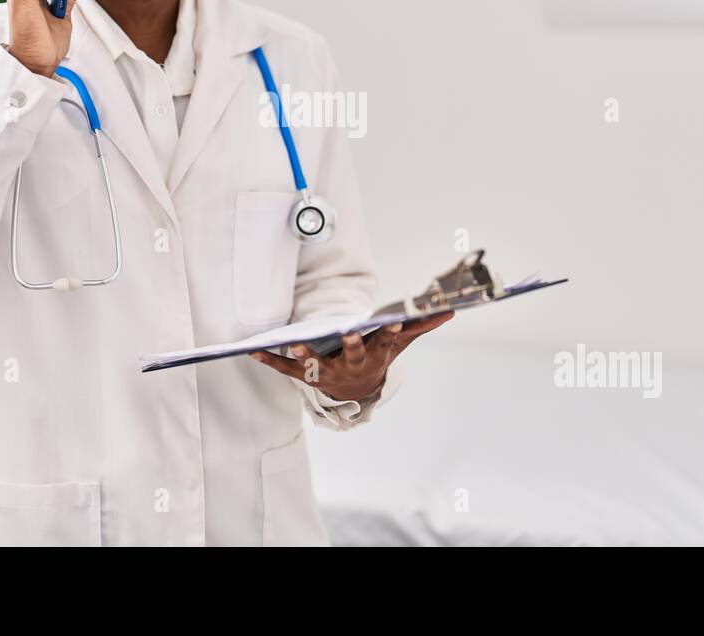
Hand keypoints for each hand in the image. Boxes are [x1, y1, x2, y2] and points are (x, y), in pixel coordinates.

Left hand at [249, 311, 454, 400]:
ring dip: (306, 355)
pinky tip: (253, 350)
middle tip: (349, 331)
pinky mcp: (306, 376)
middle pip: (354, 354)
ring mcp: (328, 372)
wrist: (353, 393)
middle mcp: (353, 366)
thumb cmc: (376, 359)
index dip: (392, 330)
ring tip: (294, 343)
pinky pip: (287, 370)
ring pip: (318, 365)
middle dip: (352, 343)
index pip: (388, 341)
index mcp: (377, 355)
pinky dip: (270, 361)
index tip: (396, 317)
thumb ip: (420, 326)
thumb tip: (450, 310)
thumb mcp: (398, 345)